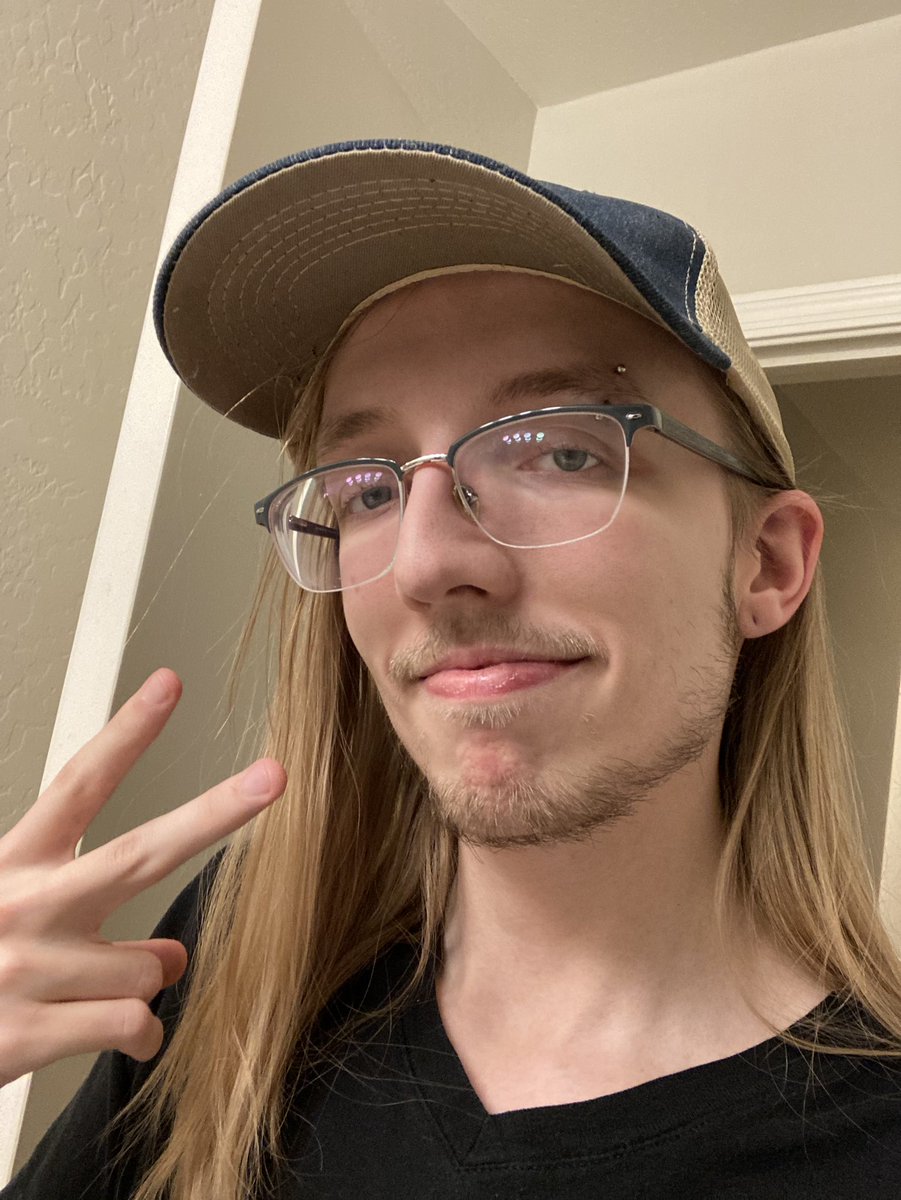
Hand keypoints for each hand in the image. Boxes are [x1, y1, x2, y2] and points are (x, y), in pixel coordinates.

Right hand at [0, 668, 285, 1085]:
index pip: (78, 784)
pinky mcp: (29, 1034)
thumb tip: (175, 956)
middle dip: (215, 811)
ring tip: (75, 996)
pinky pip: (135, 1026)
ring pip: (148, 969)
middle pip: (141, 852)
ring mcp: (28, 969)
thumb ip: (94, 925)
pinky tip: (92, 1036)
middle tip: (274, 777)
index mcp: (12, 865)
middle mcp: (25, 907)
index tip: (170, 685)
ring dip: (133, 987)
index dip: (127, 733)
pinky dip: (136, 1038)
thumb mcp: (11, 919)